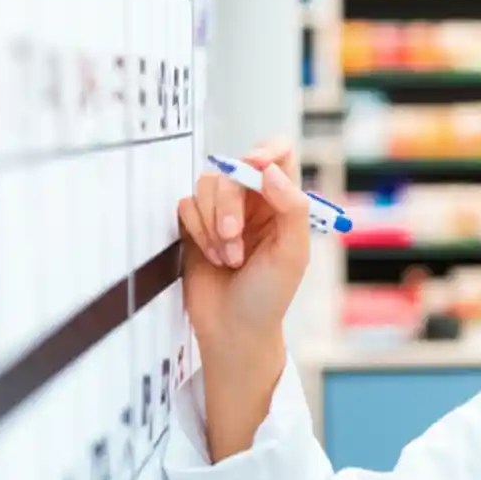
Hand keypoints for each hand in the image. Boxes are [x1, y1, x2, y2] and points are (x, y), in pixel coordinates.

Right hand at [178, 140, 310, 362]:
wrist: (233, 328)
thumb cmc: (270, 295)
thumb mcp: (293, 253)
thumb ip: (291, 207)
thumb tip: (269, 169)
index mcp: (284, 202)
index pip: (278, 154)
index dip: (265, 151)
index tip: (253, 165)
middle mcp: (255, 201)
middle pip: (235, 169)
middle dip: (229, 204)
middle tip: (233, 239)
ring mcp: (224, 210)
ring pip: (208, 185)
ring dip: (214, 223)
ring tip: (228, 257)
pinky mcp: (197, 224)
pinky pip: (187, 204)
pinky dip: (198, 230)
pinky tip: (212, 257)